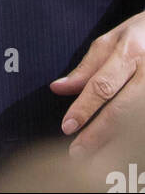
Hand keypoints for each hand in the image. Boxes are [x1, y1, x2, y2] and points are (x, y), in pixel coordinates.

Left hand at [50, 10, 144, 155]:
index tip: (67, 127)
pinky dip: (131, 139)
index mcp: (130, 53)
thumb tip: (57, 88)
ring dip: (115, 143)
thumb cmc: (141, 34)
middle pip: (122, 111)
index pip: (103, 86)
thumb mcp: (113, 40)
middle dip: (97, 134)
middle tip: (76, 153)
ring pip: (135, 122)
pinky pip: (143, 125)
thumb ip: (87, 66)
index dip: (84, 109)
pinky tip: (117, 148)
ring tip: (95, 158)